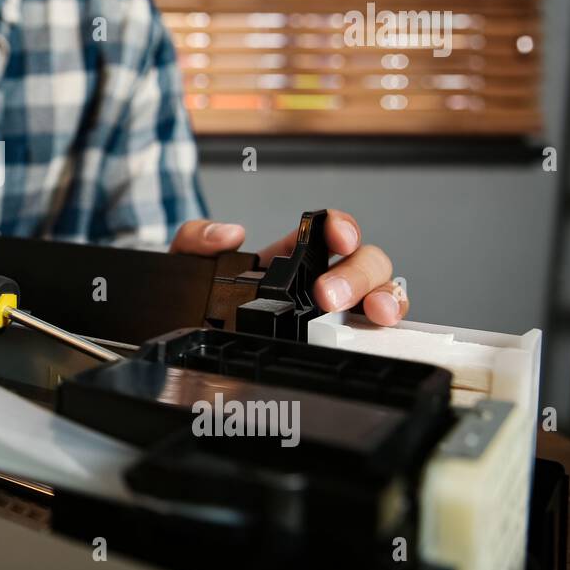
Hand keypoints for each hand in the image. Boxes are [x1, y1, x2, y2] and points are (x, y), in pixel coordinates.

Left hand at [169, 210, 408, 325]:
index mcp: (289, 253)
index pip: (330, 228)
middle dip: (355, 274)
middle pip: (363, 261)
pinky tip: (377, 329)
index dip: (341, 226)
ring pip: (380, 290)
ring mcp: (333, 310)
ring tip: (372, 313)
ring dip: (384, 297)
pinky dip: (383, 327)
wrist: (186, 330)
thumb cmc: (194, 294)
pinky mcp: (335, 342)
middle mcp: (318, 277)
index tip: (338, 238)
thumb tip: (228, 234)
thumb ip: (198, 237)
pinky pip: (373, 329)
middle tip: (328, 296)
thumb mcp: (186, 257)